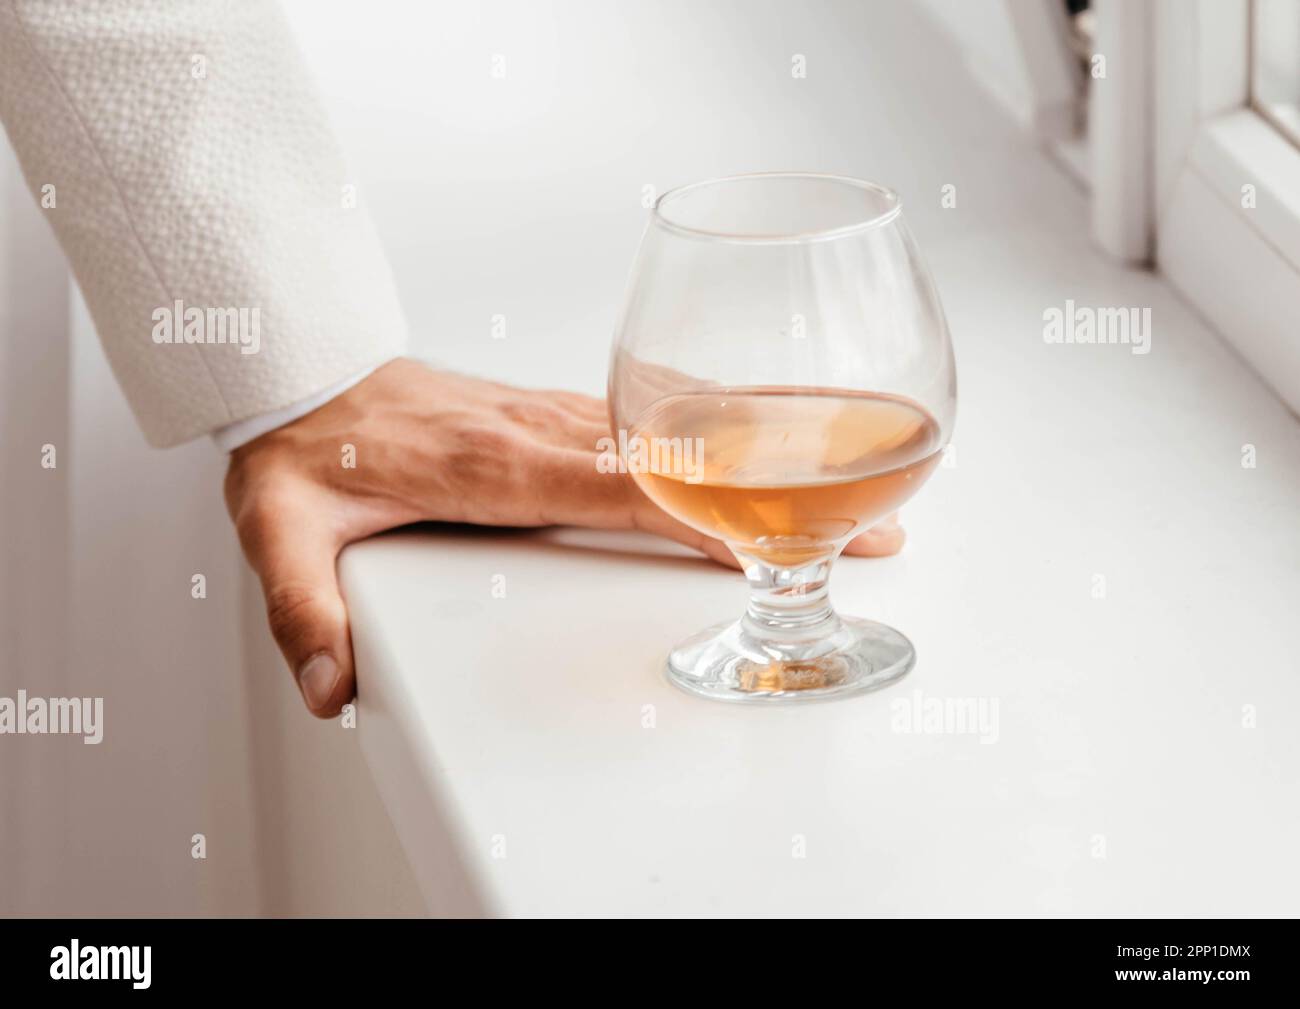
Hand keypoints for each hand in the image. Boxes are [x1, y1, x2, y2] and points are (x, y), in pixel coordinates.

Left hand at [224, 359, 905, 715]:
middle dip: (782, 493)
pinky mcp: (559, 410)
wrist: (304, 367)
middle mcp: (542, 431)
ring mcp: (557, 414)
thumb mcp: (281, 530)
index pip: (623, 491)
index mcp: (497, 465)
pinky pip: (662, 415)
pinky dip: (730, 429)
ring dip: (774, 456)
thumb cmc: (307, 444)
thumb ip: (304, 608)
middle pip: (686, 460)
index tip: (779, 542)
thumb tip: (333, 685)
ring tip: (859, 484)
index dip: (706, 515)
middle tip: (870, 523)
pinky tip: (776, 438)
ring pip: (687, 429)